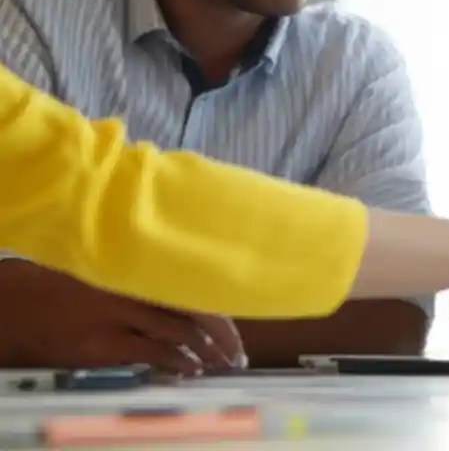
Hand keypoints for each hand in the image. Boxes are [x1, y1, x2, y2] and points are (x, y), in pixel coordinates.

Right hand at [0, 261, 241, 374]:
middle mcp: (134, 285)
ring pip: (181, 331)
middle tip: (236, 354)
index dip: (224, 302)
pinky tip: (190, 369)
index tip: (239, 319)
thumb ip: (148, 279)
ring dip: (207, 352)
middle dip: (224, 334)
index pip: (196, 281)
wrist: (15, 305)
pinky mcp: (102, 343)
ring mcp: (118, 314)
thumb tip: (194, 297)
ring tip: (220, 365)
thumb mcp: (112, 270)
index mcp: (140, 263)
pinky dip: (178, 362)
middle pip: (197, 307)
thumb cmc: (67, 287)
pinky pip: (154, 353)